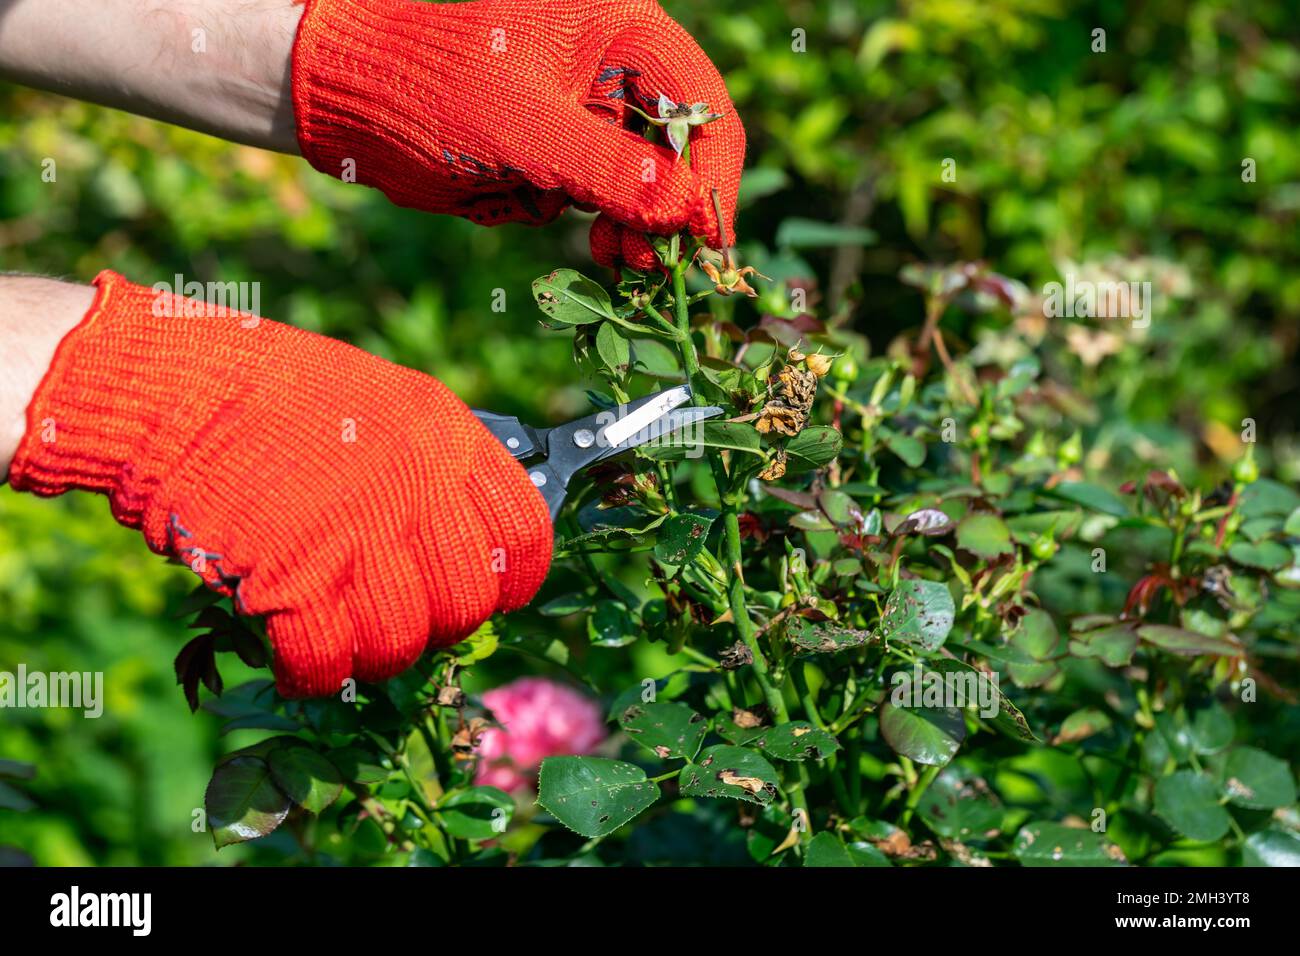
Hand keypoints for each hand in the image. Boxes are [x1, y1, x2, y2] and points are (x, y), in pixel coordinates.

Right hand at [8, 271, 551, 696]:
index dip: (514, 579)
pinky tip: (298, 662)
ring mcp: (356, 536)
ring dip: (376, 656)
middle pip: (468, 603)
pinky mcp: (291, 580)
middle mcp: (416, 490)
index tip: (493, 593)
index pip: (525, 535)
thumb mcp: (390, 403)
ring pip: (404, 643)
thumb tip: (474, 539)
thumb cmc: (281, 396)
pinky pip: (329, 663)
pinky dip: (314, 675)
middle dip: (440, 626)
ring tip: (345, 639)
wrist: (179, 388)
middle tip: (403, 619)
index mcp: (447, 439)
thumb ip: (439, 466)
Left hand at [292, 0, 744, 268]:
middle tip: (656, 264)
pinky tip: (595, 245)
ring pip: (646, 177)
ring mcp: (590, 108)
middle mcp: (614, 63)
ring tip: (620, 261)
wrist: (354, 108)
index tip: (709, 239)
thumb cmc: (432, 95)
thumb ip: (613, 171)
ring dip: (639, 225)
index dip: (713, 173)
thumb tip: (687, 212)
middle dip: (671, 207)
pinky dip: (606, 224)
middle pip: (681, 143)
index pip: (699, 99)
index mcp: (618, 28)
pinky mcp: (564, 146)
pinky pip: (608, 193)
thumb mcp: (528, 133)